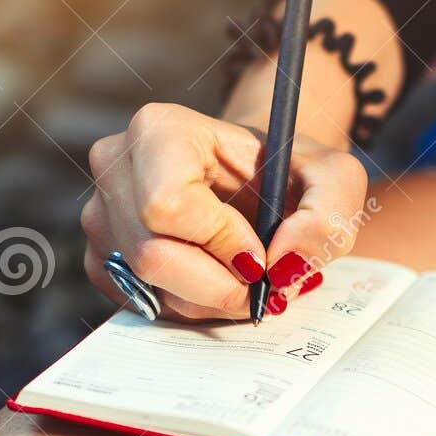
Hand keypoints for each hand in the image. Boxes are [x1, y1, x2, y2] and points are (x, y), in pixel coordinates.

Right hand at [81, 102, 367, 319]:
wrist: (259, 183)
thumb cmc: (291, 174)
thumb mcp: (335, 181)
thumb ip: (329, 216)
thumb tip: (283, 264)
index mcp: (160, 129)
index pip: (169, 206)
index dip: (222, 243)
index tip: (261, 251)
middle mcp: (116, 165)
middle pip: (153, 255)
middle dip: (218, 284)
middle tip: (260, 280)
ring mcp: (100, 212)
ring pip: (146, 285)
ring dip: (208, 299)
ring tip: (243, 277)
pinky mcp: (102, 256)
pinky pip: (137, 303)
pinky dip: (186, 306)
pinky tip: (214, 281)